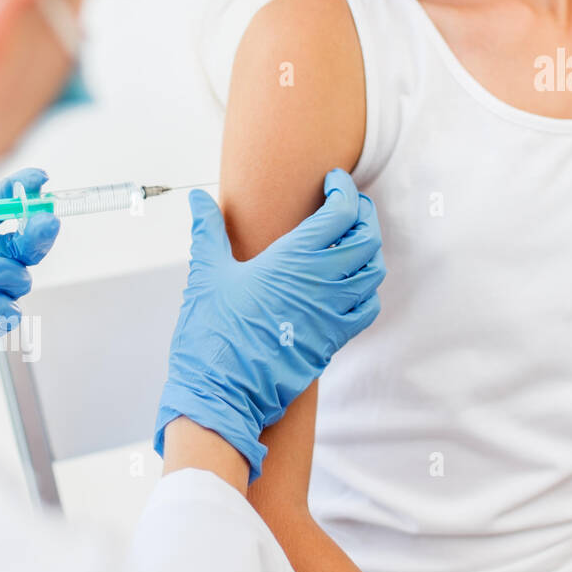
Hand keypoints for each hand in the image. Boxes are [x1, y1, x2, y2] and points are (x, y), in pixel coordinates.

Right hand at [153, 168, 384, 481]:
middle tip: (350, 204)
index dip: (344, 190)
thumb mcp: (206, 274)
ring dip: (369, 249)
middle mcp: (323, 281)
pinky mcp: (335, 338)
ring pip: (373, 270)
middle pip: (367, 236)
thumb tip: (198, 198)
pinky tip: (352, 284)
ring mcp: (334, 311)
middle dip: (364, 213)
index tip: (336, 181)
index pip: (340, 212)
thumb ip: (208, 230)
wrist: (223, 391)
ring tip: (353, 239)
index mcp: (294, 258)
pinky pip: (368, 307)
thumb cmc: (211, 331)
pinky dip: (368, 290)